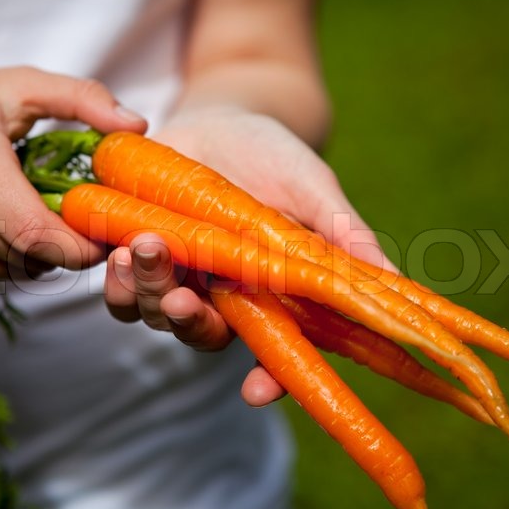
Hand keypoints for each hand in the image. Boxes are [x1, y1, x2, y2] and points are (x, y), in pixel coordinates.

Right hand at [0, 67, 146, 282]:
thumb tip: (136, 126)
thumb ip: (82, 98)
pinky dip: (6, 261)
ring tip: (34, 217)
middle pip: (29, 257)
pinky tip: (0, 227)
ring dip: (36, 256)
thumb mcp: (17, 85)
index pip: (36, 231)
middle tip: (79, 224)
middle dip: (65, 248)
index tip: (103, 233)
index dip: (80, 244)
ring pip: (10, 273)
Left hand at [104, 106, 395, 405]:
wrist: (225, 119)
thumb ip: (344, 232)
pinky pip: (121, 285)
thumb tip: (394, 279)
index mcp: (272, 295)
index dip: (270, 379)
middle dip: (189, 323)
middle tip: (182, 300)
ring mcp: (180, 277)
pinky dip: (114, 276)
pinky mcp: (140, 251)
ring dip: (144, 293)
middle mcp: (224, 296)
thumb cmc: (278, 158)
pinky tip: (113, 249)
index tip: (258, 388)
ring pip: (157, 313)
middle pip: (205, 334)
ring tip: (138, 252)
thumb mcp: (314, 190)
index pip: (276, 353)